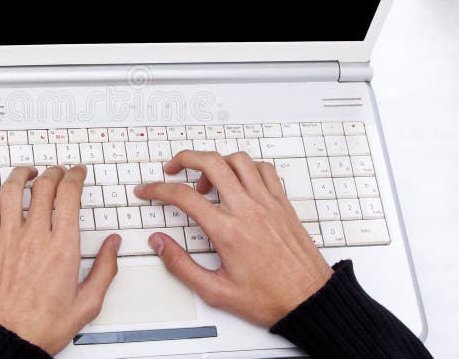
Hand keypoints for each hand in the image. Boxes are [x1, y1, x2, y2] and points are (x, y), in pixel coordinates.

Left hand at [0, 165, 120, 354]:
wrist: (6, 340)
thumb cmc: (41, 326)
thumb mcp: (87, 304)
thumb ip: (105, 270)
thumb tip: (113, 246)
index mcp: (62, 248)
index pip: (69, 195)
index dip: (75, 177)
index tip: (77, 174)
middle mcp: (35, 238)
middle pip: (44, 187)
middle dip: (54, 172)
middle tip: (59, 171)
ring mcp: (8, 239)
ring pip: (13, 190)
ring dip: (22, 175)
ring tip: (29, 172)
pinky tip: (3, 194)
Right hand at [134, 151, 331, 326]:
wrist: (310, 300)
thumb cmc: (270, 298)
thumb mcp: (216, 291)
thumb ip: (181, 265)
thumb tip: (160, 244)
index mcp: (228, 231)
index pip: (184, 196)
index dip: (158, 189)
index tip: (148, 190)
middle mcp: (248, 210)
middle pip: (211, 163)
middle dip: (185, 158)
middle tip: (174, 168)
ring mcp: (268, 203)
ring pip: (238, 160)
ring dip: (217, 161)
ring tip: (206, 177)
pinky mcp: (282, 203)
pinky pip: (264, 169)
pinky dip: (246, 167)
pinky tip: (239, 180)